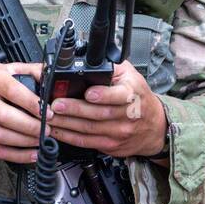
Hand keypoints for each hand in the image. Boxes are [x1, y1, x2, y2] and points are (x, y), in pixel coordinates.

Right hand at [0, 61, 45, 162]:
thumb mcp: (3, 69)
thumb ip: (29, 71)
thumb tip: (52, 76)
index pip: (14, 92)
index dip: (33, 104)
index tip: (49, 112)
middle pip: (7, 117)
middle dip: (32, 127)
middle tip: (48, 129)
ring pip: (2, 136)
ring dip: (25, 142)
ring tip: (41, 140)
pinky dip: (16, 155)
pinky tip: (31, 154)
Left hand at [46, 60, 167, 158]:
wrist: (154, 127)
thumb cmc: (139, 97)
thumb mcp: (131, 75)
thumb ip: (111, 67)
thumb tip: (87, 57)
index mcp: (132, 94)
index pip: (119, 96)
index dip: (103, 95)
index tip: (88, 93)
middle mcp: (127, 115)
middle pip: (98, 114)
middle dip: (74, 109)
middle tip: (56, 104)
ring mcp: (119, 133)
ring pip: (89, 130)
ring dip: (67, 124)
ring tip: (50, 116)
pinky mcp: (111, 146)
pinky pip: (87, 142)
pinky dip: (69, 137)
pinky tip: (57, 130)